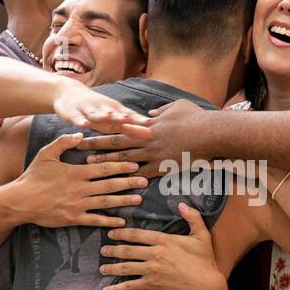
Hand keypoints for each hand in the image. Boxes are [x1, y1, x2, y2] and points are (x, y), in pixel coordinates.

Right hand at [11, 132, 148, 228]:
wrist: (20, 201)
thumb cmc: (33, 176)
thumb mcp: (46, 154)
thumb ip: (64, 142)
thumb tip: (81, 136)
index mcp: (75, 172)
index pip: (103, 168)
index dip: (120, 166)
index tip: (135, 164)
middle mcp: (80, 189)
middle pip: (109, 185)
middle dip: (128, 182)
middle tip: (145, 181)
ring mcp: (77, 205)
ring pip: (105, 202)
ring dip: (123, 200)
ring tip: (139, 199)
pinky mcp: (73, 218)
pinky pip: (94, 220)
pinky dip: (108, 220)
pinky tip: (120, 221)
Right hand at [51, 80, 150, 133]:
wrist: (68, 93)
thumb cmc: (95, 108)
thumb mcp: (111, 115)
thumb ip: (127, 123)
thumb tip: (150, 132)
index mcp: (114, 110)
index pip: (129, 115)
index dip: (139, 120)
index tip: (151, 125)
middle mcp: (103, 108)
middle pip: (116, 114)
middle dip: (126, 118)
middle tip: (133, 121)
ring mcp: (88, 109)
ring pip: (97, 113)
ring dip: (104, 115)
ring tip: (111, 118)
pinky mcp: (74, 112)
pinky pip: (77, 117)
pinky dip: (81, 120)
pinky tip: (84, 125)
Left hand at [80, 98, 210, 175]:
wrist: (210, 133)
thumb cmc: (196, 117)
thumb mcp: (176, 106)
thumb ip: (160, 111)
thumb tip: (149, 114)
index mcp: (148, 125)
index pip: (121, 126)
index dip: (105, 126)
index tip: (91, 126)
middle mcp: (147, 139)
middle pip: (116, 142)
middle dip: (96, 145)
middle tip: (80, 147)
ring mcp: (154, 153)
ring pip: (124, 159)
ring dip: (106, 163)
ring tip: (90, 166)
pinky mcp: (163, 166)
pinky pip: (143, 174)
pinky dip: (129, 178)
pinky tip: (117, 183)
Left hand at [99, 202, 227, 289]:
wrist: (205, 285)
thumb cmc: (204, 260)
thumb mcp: (202, 236)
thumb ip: (193, 218)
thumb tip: (182, 204)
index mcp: (163, 240)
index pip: (137, 234)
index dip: (121, 232)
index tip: (112, 232)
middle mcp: (154, 254)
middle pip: (127, 250)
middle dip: (112, 249)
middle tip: (103, 249)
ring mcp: (151, 270)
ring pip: (125, 267)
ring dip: (111, 267)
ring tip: (102, 268)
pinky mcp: (152, 285)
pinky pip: (130, 286)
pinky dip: (117, 288)